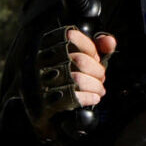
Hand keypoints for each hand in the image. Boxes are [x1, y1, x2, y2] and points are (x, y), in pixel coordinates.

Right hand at [28, 26, 114, 141]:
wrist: (36, 108)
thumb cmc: (61, 76)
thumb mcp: (75, 56)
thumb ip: (95, 46)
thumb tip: (109, 41)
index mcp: (46, 46)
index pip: (72, 38)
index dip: (90, 48)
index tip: (95, 57)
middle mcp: (40, 61)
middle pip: (80, 60)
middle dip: (97, 70)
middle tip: (101, 78)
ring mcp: (41, 82)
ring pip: (78, 79)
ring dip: (96, 86)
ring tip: (99, 90)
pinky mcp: (45, 103)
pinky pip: (73, 98)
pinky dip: (89, 97)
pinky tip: (94, 98)